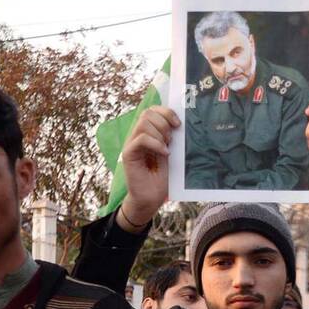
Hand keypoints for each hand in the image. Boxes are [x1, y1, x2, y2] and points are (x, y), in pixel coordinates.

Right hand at [119, 106, 178, 230]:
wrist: (151, 198)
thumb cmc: (161, 178)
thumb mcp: (171, 153)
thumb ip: (171, 138)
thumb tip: (179, 123)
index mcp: (147, 133)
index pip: (152, 110)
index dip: (166, 112)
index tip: (178, 124)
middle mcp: (137, 135)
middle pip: (147, 112)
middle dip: (164, 121)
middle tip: (172, 139)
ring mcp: (131, 144)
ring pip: (143, 123)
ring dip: (160, 133)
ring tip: (167, 147)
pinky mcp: (128, 154)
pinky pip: (141, 139)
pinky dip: (155, 143)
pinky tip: (164, 153)